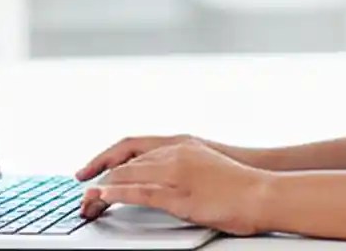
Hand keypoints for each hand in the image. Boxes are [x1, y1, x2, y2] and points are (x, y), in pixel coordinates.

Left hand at [80, 139, 273, 236]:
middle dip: (99, 175)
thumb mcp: (207, 166)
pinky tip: (103, 198)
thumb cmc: (241, 183)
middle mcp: (175, 154)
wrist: (263, 191)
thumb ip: (184, 167)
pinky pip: (139, 192)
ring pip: (127, 174)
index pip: (133, 146)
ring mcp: (176, 173)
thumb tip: (167, 179)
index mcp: (181, 145)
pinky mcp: (179, 195)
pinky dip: (116, 194)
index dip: (106, 157)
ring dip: (102, 188)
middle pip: (125, 160)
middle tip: (82, 192)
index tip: (90, 169)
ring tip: (86, 201)